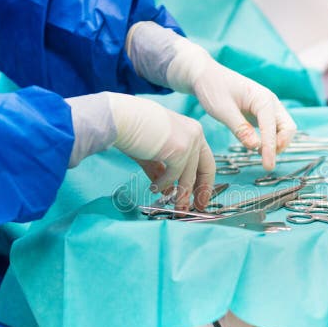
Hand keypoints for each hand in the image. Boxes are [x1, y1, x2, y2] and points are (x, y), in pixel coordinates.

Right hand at [66, 93, 214, 210]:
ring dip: (182, 196)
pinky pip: (174, 176)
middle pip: (205, 170)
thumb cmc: (134, 130)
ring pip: (189, 176)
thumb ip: (163, 171)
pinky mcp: (179, 149)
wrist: (121, 117)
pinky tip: (154, 189)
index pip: (206, 161)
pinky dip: (163, 185)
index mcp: (193, 130)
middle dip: (200, 193)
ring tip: (177, 209)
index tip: (201, 198)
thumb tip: (169, 192)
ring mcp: (189, 141)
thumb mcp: (154, 153)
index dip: (204, 182)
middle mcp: (196, 133)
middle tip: (195, 209)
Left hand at [190, 60, 296, 170]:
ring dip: (276, 143)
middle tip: (266, 161)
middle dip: (280, 145)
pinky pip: (273, 129)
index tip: (268, 166)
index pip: (272, 128)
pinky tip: (257, 147)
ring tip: (260, 155)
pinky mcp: (261, 113)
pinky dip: (270, 140)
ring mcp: (268, 107)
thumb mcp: (222, 110)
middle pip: (288, 128)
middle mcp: (270, 102)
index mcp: (263, 98)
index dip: (271, 148)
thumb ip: (240, 129)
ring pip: (283, 129)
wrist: (206, 76)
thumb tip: (256, 147)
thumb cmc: (213, 88)